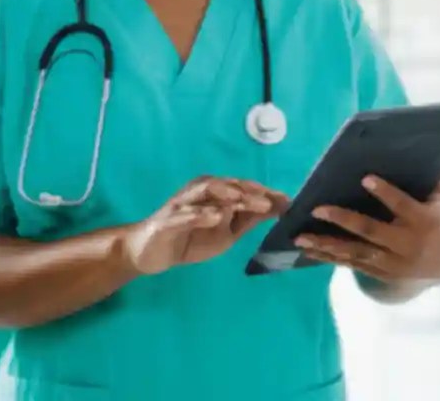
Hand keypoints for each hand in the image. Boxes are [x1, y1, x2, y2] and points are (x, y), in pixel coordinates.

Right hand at [122, 176, 289, 275]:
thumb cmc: (190, 238)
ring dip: (228, 194)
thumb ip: (248, 219)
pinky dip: (201, 213)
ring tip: (247, 202)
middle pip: (229, 186)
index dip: (265, 193)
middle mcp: (200, 191)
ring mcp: (184, 203)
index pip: (244, 188)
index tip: (287, 202)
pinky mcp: (169, 219)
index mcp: (215, 192)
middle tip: (271, 202)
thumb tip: (277, 208)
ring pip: (207, 191)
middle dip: (251, 193)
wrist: (152, 253)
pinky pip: (185, 213)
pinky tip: (216, 216)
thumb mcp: (227, 232)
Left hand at [294, 173, 439, 285]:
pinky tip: (307, 250)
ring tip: (301, 237)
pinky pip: (350, 264)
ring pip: (355, 252)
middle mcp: (405, 243)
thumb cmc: (438, 222)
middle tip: (317, 209)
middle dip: (343, 219)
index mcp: (423, 221)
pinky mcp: (378, 272)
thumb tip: (427, 152)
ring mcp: (390, 262)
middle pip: (371, 230)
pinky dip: (328, 257)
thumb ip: (437, 180)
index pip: (403, 205)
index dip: (386, 193)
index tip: (365, 178)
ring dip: (326, 244)